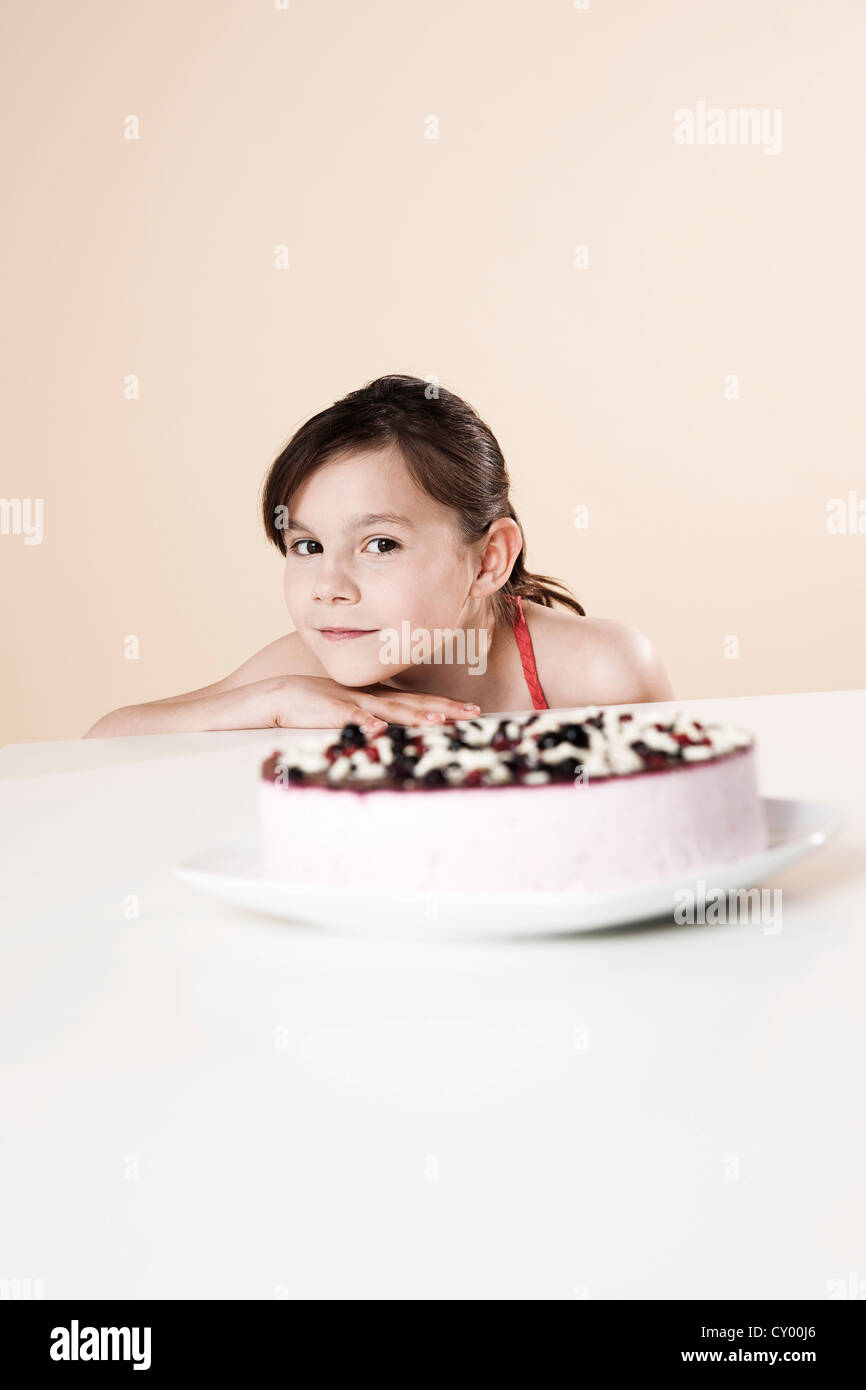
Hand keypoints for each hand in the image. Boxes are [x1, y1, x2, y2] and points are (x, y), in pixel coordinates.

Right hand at [258, 674, 480, 735]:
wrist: (278, 696)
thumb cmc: (316, 707)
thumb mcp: (352, 713)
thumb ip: (375, 719)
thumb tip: (397, 734)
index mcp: (377, 699)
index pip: (418, 703)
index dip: (445, 707)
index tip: (472, 712)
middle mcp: (371, 699)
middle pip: (412, 705)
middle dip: (443, 709)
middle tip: (471, 714)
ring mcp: (351, 703)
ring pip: (386, 710)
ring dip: (412, 716)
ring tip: (436, 722)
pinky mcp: (328, 711)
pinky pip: (348, 717)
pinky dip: (363, 723)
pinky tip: (378, 730)